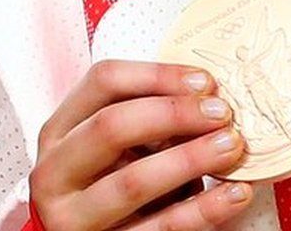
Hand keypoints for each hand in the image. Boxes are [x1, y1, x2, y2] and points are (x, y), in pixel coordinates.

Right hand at [30, 60, 255, 230]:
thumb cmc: (107, 187)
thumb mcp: (113, 148)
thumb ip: (145, 122)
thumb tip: (206, 99)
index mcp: (58, 132)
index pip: (103, 83)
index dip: (157, 76)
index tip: (203, 81)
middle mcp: (56, 172)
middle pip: (111, 127)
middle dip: (173, 114)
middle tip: (220, 112)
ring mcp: (75, 217)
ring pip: (133, 182)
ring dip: (190, 159)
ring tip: (231, 147)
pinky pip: (162, 228)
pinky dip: (204, 209)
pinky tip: (234, 193)